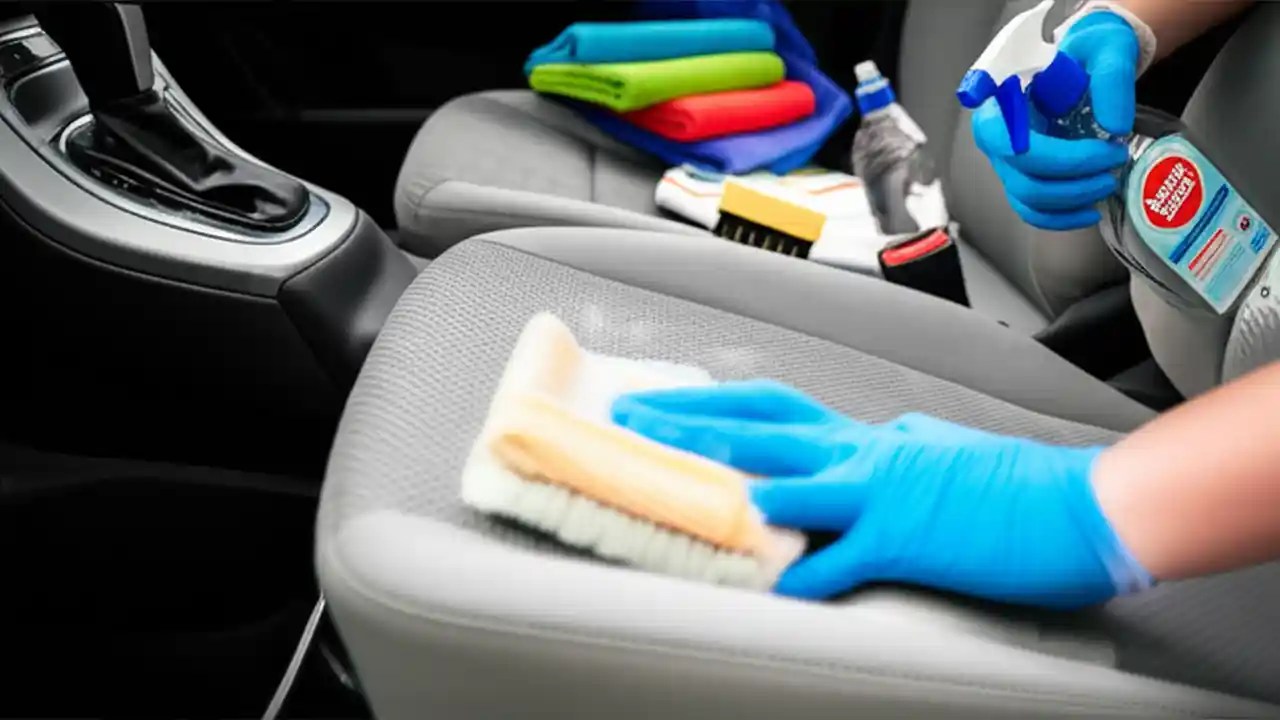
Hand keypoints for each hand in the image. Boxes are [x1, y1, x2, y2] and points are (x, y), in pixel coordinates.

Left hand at [612, 381, 1152, 608]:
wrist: (1077, 502)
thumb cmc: (1011, 482)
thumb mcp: (939, 446)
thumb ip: (896, 442)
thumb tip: (881, 437)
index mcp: (869, 436)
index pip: (775, 406)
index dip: (714, 400)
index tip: (667, 399)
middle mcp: (864, 453)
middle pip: (761, 428)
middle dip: (691, 421)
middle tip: (631, 417)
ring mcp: (882, 493)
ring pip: (787, 481)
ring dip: (726, 482)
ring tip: (669, 483)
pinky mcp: (906, 540)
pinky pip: (841, 561)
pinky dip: (803, 575)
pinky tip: (766, 589)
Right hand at [971, 11, 1138, 230]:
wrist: (1083, 66)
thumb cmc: (1085, 55)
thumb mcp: (1103, 49)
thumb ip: (1111, 79)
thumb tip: (1114, 128)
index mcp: (1000, 103)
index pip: (1011, 143)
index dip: (1056, 157)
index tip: (1104, 148)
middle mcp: (995, 137)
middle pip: (1023, 177)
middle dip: (1075, 179)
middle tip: (1114, 162)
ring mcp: (1006, 162)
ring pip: (1028, 198)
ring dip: (1072, 200)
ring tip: (1108, 182)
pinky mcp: (1020, 179)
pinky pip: (1032, 211)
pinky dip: (1061, 218)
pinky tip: (1090, 210)